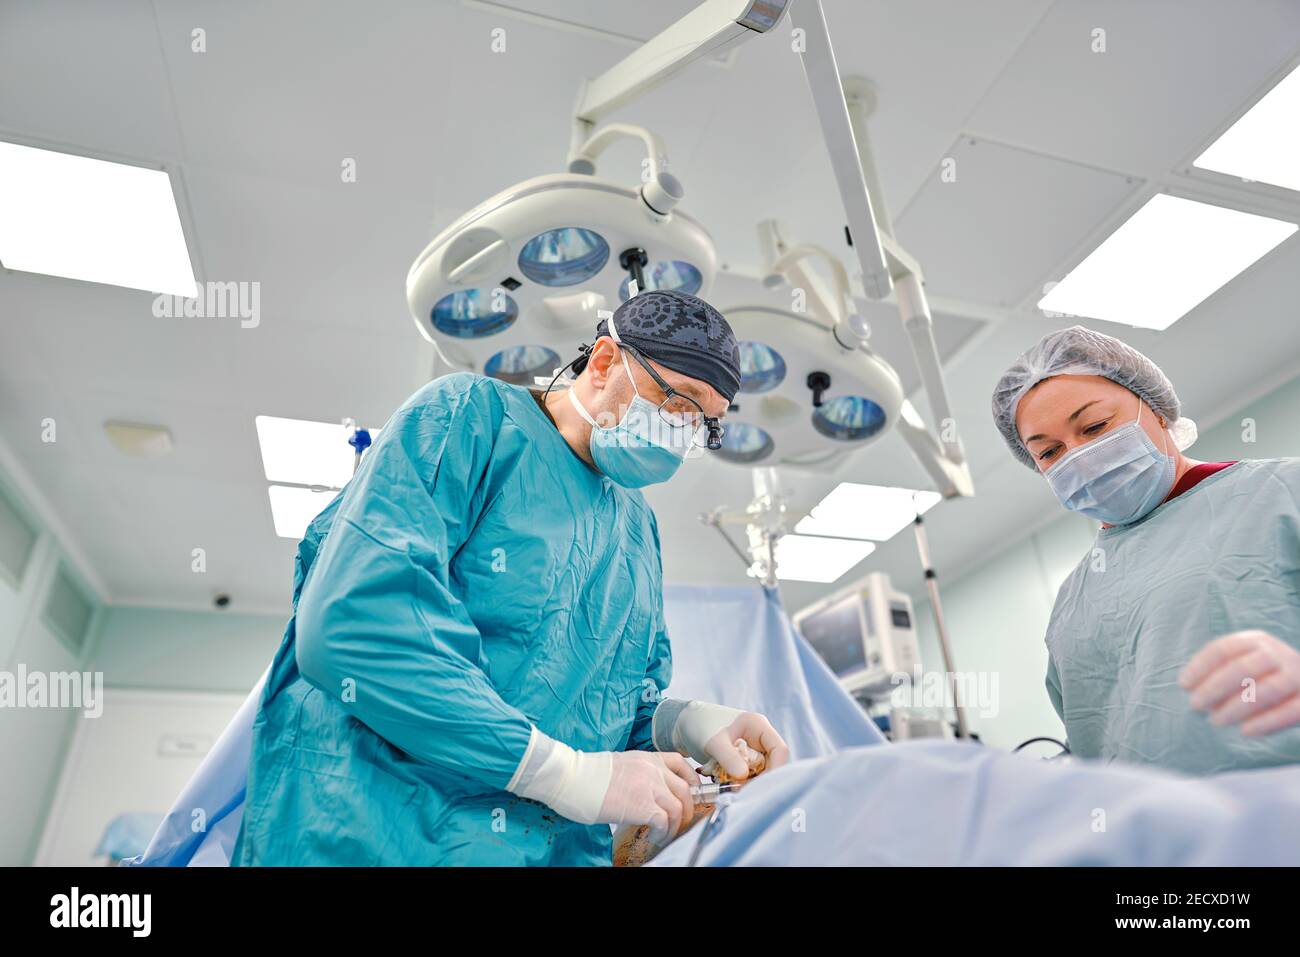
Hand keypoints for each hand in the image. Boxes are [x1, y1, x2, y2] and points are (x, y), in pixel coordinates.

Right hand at [507, 730, 698, 842]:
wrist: (571, 777)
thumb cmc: (586, 774)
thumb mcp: (619, 764)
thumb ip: (638, 773)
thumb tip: (644, 790)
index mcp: (646, 757)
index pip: (681, 763)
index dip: (692, 780)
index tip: (692, 793)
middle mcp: (652, 770)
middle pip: (686, 789)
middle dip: (687, 809)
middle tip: (678, 822)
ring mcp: (649, 787)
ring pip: (679, 808)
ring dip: (675, 826)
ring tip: (663, 834)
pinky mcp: (642, 806)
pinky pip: (665, 822)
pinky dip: (663, 833)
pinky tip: (653, 837)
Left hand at [661, 700, 790, 778]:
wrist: (683, 725)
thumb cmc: (699, 725)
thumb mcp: (713, 741)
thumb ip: (728, 757)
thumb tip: (744, 776)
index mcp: (758, 726)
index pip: (779, 750)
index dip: (776, 769)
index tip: (761, 785)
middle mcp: (759, 738)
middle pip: (771, 765)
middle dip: (758, 780)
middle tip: (740, 790)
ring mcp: (751, 750)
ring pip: (759, 773)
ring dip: (746, 783)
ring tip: (727, 785)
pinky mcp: (741, 760)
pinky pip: (746, 776)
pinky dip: (736, 782)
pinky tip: (722, 781)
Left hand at [1180, 630, 1299, 736]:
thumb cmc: (1261, 678)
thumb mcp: (1241, 666)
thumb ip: (1218, 672)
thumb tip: (1189, 689)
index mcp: (1255, 641)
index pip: (1222, 649)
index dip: (1200, 667)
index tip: (1183, 685)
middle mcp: (1277, 653)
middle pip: (1243, 667)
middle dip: (1214, 688)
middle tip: (1195, 705)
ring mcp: (1297, 675)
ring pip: (1268, 689)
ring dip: (1237, 707)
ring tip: (1216, 721)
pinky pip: (1290, 711)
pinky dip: (1267, 722)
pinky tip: (1246, 731)